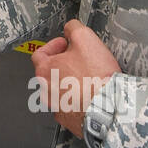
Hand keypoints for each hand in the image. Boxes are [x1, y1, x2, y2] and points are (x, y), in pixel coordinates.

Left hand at [30, 19, 120, 136]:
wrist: (107, 107)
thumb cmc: (95, 76)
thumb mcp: (85, 39)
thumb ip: (73, 29)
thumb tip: (70, 28)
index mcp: (44, 70)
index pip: (40, 54)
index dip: (53, 46)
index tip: (65, 45)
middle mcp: (45, 90)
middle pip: (49, 73)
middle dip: (62, 64)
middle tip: (78, 60)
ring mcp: (55, 107)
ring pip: (59, 91)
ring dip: (69, 83)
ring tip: (86, 78)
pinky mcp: (68, 120)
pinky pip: (69, 106)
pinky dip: (76, 100)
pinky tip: (89, 95)